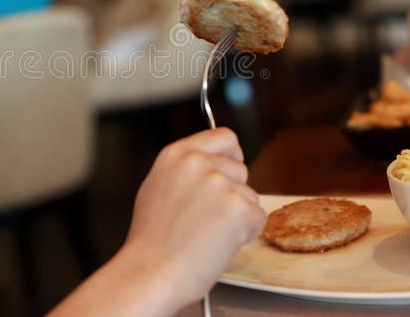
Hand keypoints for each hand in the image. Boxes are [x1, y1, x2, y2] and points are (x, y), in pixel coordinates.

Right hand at [122, 127, 265, 308]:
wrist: (151, 272)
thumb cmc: (151, 242)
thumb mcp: (157, 188)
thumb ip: (185, 171)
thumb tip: (210, 166)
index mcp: (176, 155)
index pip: (223, 136)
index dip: (232, 155)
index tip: (231, 169)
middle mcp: (198, 163)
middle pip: (241, 169)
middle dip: (233, 193)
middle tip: (207, 219)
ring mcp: (219, 184)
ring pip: (250, 197)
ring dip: (237, 217)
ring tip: (207, 235)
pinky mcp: (237, 208)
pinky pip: (257, 218)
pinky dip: (245, 234)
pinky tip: (218, 243)